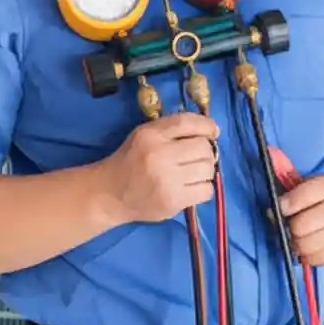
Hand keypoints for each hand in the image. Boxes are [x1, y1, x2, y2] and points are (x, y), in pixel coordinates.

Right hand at [98, 112, 219, 223]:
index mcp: (150, 135)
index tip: (213, 131)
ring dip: (206, 170)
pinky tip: (192, 187)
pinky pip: (206, 191)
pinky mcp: (173, 201)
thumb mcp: (144, 135)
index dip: (207, 125)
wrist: (110, 193)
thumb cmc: (130, 160)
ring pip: (207, 169)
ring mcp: (167, 180)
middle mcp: (159, 155)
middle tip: (198, 157)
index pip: (187, 123)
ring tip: (194, 172)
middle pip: (203, 147)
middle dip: (206, 151)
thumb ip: (171, 129)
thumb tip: (208, 129)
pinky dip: (204, 188)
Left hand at [278, 174, 323, 266]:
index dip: (285, 205)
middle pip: (301, 226)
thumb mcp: (311, 186)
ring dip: (296, 243)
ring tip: (299, 237)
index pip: (302, 195)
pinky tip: (311, 246)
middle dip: (290, 227)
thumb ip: (291, 194)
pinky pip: (313, 260)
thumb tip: (271, 211)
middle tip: (290, 226)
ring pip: (305, 246)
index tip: (282, 208)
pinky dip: (306, 255)